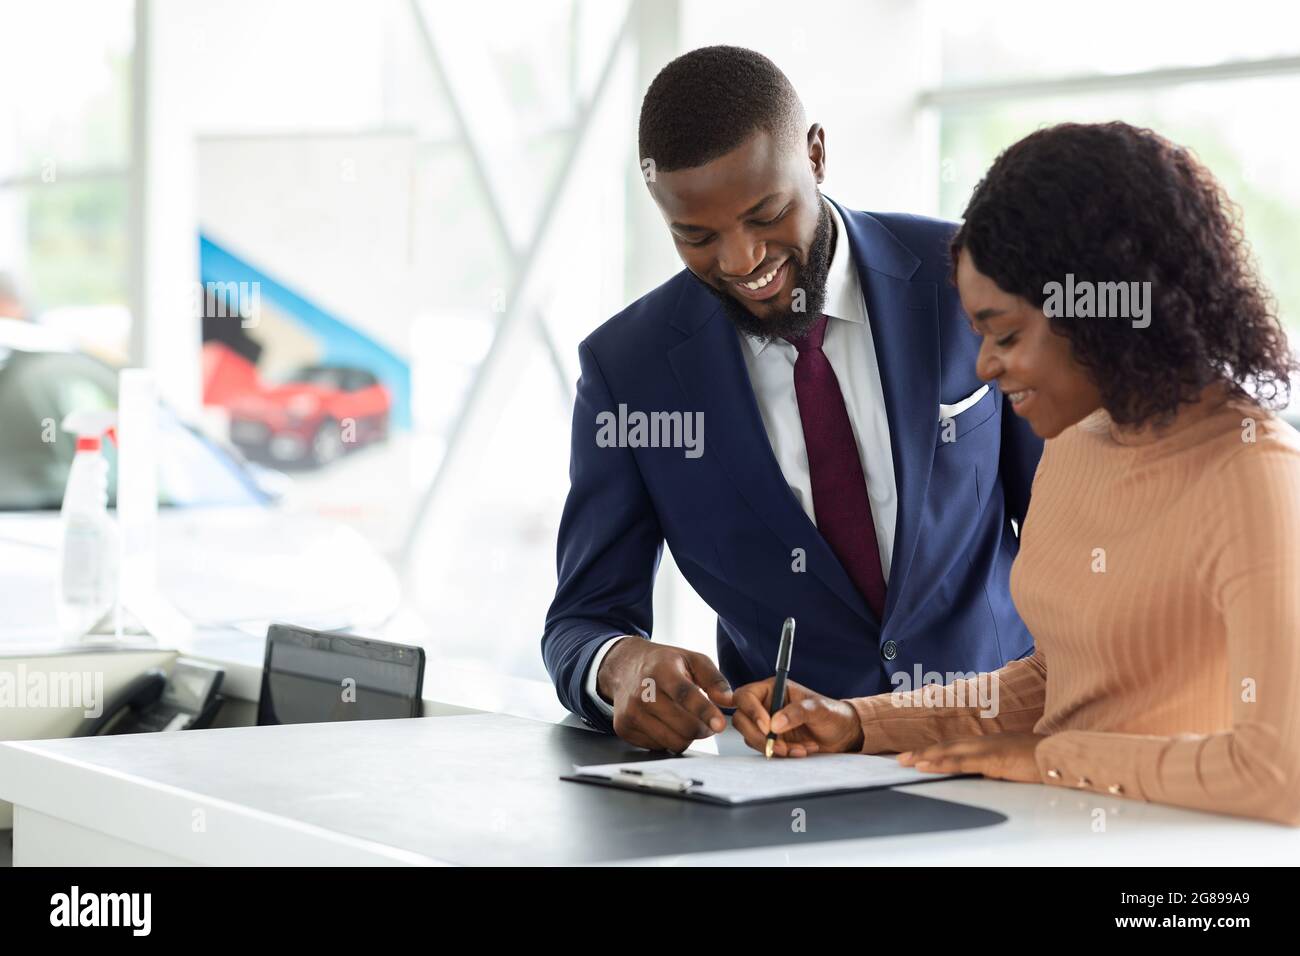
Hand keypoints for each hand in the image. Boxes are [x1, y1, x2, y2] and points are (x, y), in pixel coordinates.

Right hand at [597, 638, 733, 752]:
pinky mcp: (623, 728)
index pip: (685, 694)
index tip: (720, 724)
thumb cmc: (662, 664)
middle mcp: (642, 692)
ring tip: (688, 721)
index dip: (704, 711)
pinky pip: (658, 747)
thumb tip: (728, 701)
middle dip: (703, 729)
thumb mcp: (692, 659)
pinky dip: (668, 739)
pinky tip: (666, 723)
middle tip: (708, 722)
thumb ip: (714, 679)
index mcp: (661, 670)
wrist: (623, 667)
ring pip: (672, 741)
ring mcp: (630, 712)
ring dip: (687, 737)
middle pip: (682, 725)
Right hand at [731, 677, 864, 756]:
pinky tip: (801, 750)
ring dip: (773, 747)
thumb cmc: (833, 714)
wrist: (843, 734)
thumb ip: (797, 712)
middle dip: (759, 736)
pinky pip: (765, 749)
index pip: (746, 696)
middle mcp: (766, 705)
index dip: (751, 711)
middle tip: (778, 745)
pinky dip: (781, 754)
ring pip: (752, 737)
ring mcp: (767, 724)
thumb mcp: (818, 709)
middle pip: (742, 719)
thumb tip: (775, 723)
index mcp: (772, 689)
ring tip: (798, 748)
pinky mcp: (772, 741)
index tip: (767, 727)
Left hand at [897, 733, 1046, 782]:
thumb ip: (999, 767)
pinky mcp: (993, 759)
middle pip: (948, 745)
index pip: (958, 745)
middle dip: (924, 751)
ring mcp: (988, 748)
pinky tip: (928, 766)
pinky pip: (963, 762)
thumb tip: (987, 775)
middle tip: (901, 758)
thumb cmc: (1044, 762)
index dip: (937, 749)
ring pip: (950, 751)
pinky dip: (943, 763)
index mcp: (991, 743)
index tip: (919, 755)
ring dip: (926, 756)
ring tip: (907, 761)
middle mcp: (986, 742)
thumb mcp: (1017, 764)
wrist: (1063, 756)